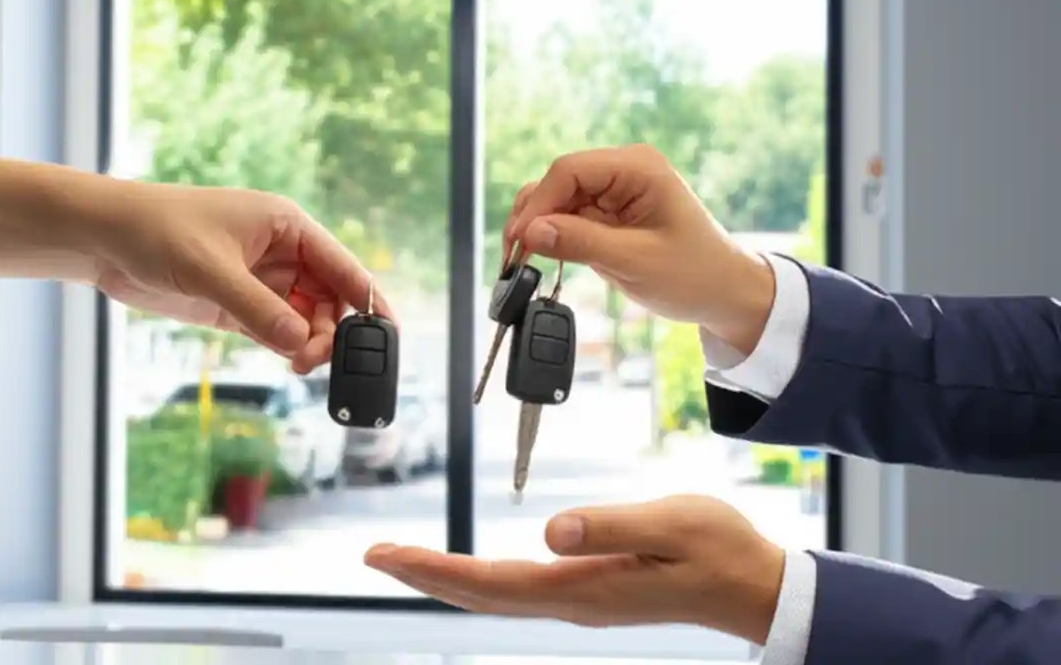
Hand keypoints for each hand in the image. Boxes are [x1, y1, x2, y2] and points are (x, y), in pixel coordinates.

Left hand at [83, 183, 387, 372]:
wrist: (103, 238)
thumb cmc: (156, 231)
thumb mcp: (210, 270)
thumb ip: (257, 310)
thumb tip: (300, 344)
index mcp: (286, 226)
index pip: (343, 265)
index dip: (369, 299)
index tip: (388, 333)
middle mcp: (280, 252)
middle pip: (329, 299)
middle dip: (331, 330)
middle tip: (314, 359)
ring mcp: (259, 280)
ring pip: (305, 319)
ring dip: (309, 343)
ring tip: (298, 364)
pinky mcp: (236, 304)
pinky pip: (277, 330)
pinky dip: (288, 347)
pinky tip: (289, 361)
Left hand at [365, 495, 783, 644]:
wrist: (751, 587)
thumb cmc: (718, 549)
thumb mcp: (672, 522)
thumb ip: (612, 525)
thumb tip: (550, 529)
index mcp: (585, 586)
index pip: (493, 582)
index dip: (435, 569)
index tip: (387, 554)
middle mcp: (572, 601)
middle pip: (481, 595)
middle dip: (423, 574)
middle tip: (373, 554)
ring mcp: (579, 601)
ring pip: (494, 596)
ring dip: (444, 578)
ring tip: (402, 559)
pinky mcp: (587, 592)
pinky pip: (515, 590)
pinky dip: (476, 580)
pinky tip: (464, 572)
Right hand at [503, 145, 773, 354]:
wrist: (725, 293)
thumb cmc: (695, 274)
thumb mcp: (635, 261)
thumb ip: (580, 243)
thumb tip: (530, 232)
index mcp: (638, 168)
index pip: (568, 170)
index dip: (538, 204)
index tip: (520, 241)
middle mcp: (623, 171)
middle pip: (557, 182)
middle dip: (532, 216)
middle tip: (513, 255)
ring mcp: (614, 192)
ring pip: (556, 199)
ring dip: (536, 227)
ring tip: (520, 259)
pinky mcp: (608, 214)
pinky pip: (567, 217)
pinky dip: (549, 236)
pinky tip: (539, 257)